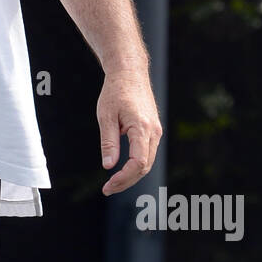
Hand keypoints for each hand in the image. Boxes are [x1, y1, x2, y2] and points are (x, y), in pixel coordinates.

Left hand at [97, 68, 162, 194]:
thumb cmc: (115, 91)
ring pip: (147, 161)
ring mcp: (156, 130)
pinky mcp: (153, 129)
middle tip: (107, 189)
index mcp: (142, 128)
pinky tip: (122, 169)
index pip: (138, 163)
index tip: (108, 185)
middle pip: (145, 166)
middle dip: (127, 181)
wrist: (129, 72)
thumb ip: (108, 142)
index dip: (124, 178)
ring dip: (132, 174)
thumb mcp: (105, 116)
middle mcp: (153, 131)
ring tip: (113, 182)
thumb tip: (109, 166)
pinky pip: (147, 152)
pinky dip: (136, 164)